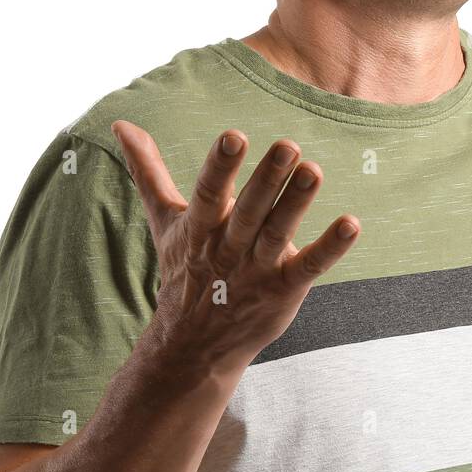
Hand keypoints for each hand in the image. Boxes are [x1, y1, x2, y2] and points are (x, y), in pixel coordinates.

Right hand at [110, 120, 360, 376]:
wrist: (192, 347)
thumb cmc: (184, 270)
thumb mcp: (164, 221)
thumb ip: (148, 171)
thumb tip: (120, 125)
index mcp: (199, 228)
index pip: (208, 193)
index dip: (220, 166)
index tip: (233, 136)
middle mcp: (228, 247)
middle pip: (249, 210)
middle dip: (267, 179)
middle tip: (288, 145)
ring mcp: (257, 270)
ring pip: (278, 232)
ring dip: (297, 202)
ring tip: (314, 170)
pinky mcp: (284, 288)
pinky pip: (309, 266)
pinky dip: (330, 248)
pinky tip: (351, 224)